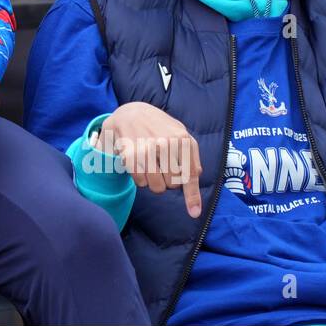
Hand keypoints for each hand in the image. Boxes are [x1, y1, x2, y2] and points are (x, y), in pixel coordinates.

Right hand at [95, 101, 202, 216]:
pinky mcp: (130, 155)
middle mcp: (165, 144)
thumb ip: (192, 154)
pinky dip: (141, 179)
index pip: (189, 175)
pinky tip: (139, 164)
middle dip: (169, 180)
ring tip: (151, 166)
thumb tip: (196, 174)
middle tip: (162, 165)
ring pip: (157, 187)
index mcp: (182, 139)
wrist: (131, 112)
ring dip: (155, 182)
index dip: (192, 196)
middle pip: (173, 184)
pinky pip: (140, 182)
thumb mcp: (181, 133)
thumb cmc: (160, 127)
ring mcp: (147, 150)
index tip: (194, 213)